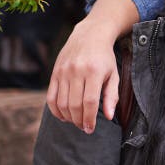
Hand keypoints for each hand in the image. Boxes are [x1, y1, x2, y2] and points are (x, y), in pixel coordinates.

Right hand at [46, 18, 119, 132]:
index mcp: (94, 72)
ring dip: (68, 117)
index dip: (89, 119)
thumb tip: (108, 116)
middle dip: (78, 121)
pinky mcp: (55, 73)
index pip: (89, 102)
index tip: (90, 129)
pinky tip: (63, 115)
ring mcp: (63, 72)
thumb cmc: (104, 58)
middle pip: (74, 105)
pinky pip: (51, 96)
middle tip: (84, 128)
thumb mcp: (114, 75)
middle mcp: (76, 71)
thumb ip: (112, 96)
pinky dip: (55, 110)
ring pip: (61, 102)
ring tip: (76, 122)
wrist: (90, 36)